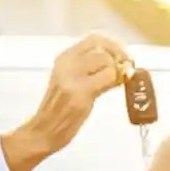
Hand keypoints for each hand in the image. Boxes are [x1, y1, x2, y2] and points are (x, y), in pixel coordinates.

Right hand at [3, 33, 130, 170]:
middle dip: (120, 58)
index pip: (94, 39)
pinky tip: (114, 87)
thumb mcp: (71, 81)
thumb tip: (121, 64)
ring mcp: (72, 78)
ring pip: (107, 61)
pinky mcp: (80, 94)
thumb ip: (91, 70)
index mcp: (64, 58)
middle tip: (126, 70)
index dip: (114, 45)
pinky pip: (108, 78)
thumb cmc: (60, 110)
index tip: (123, 56)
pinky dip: (117, 81)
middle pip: (103, 49)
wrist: (43, 131)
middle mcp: (67, 64)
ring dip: (118, 72)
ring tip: (116, 83)